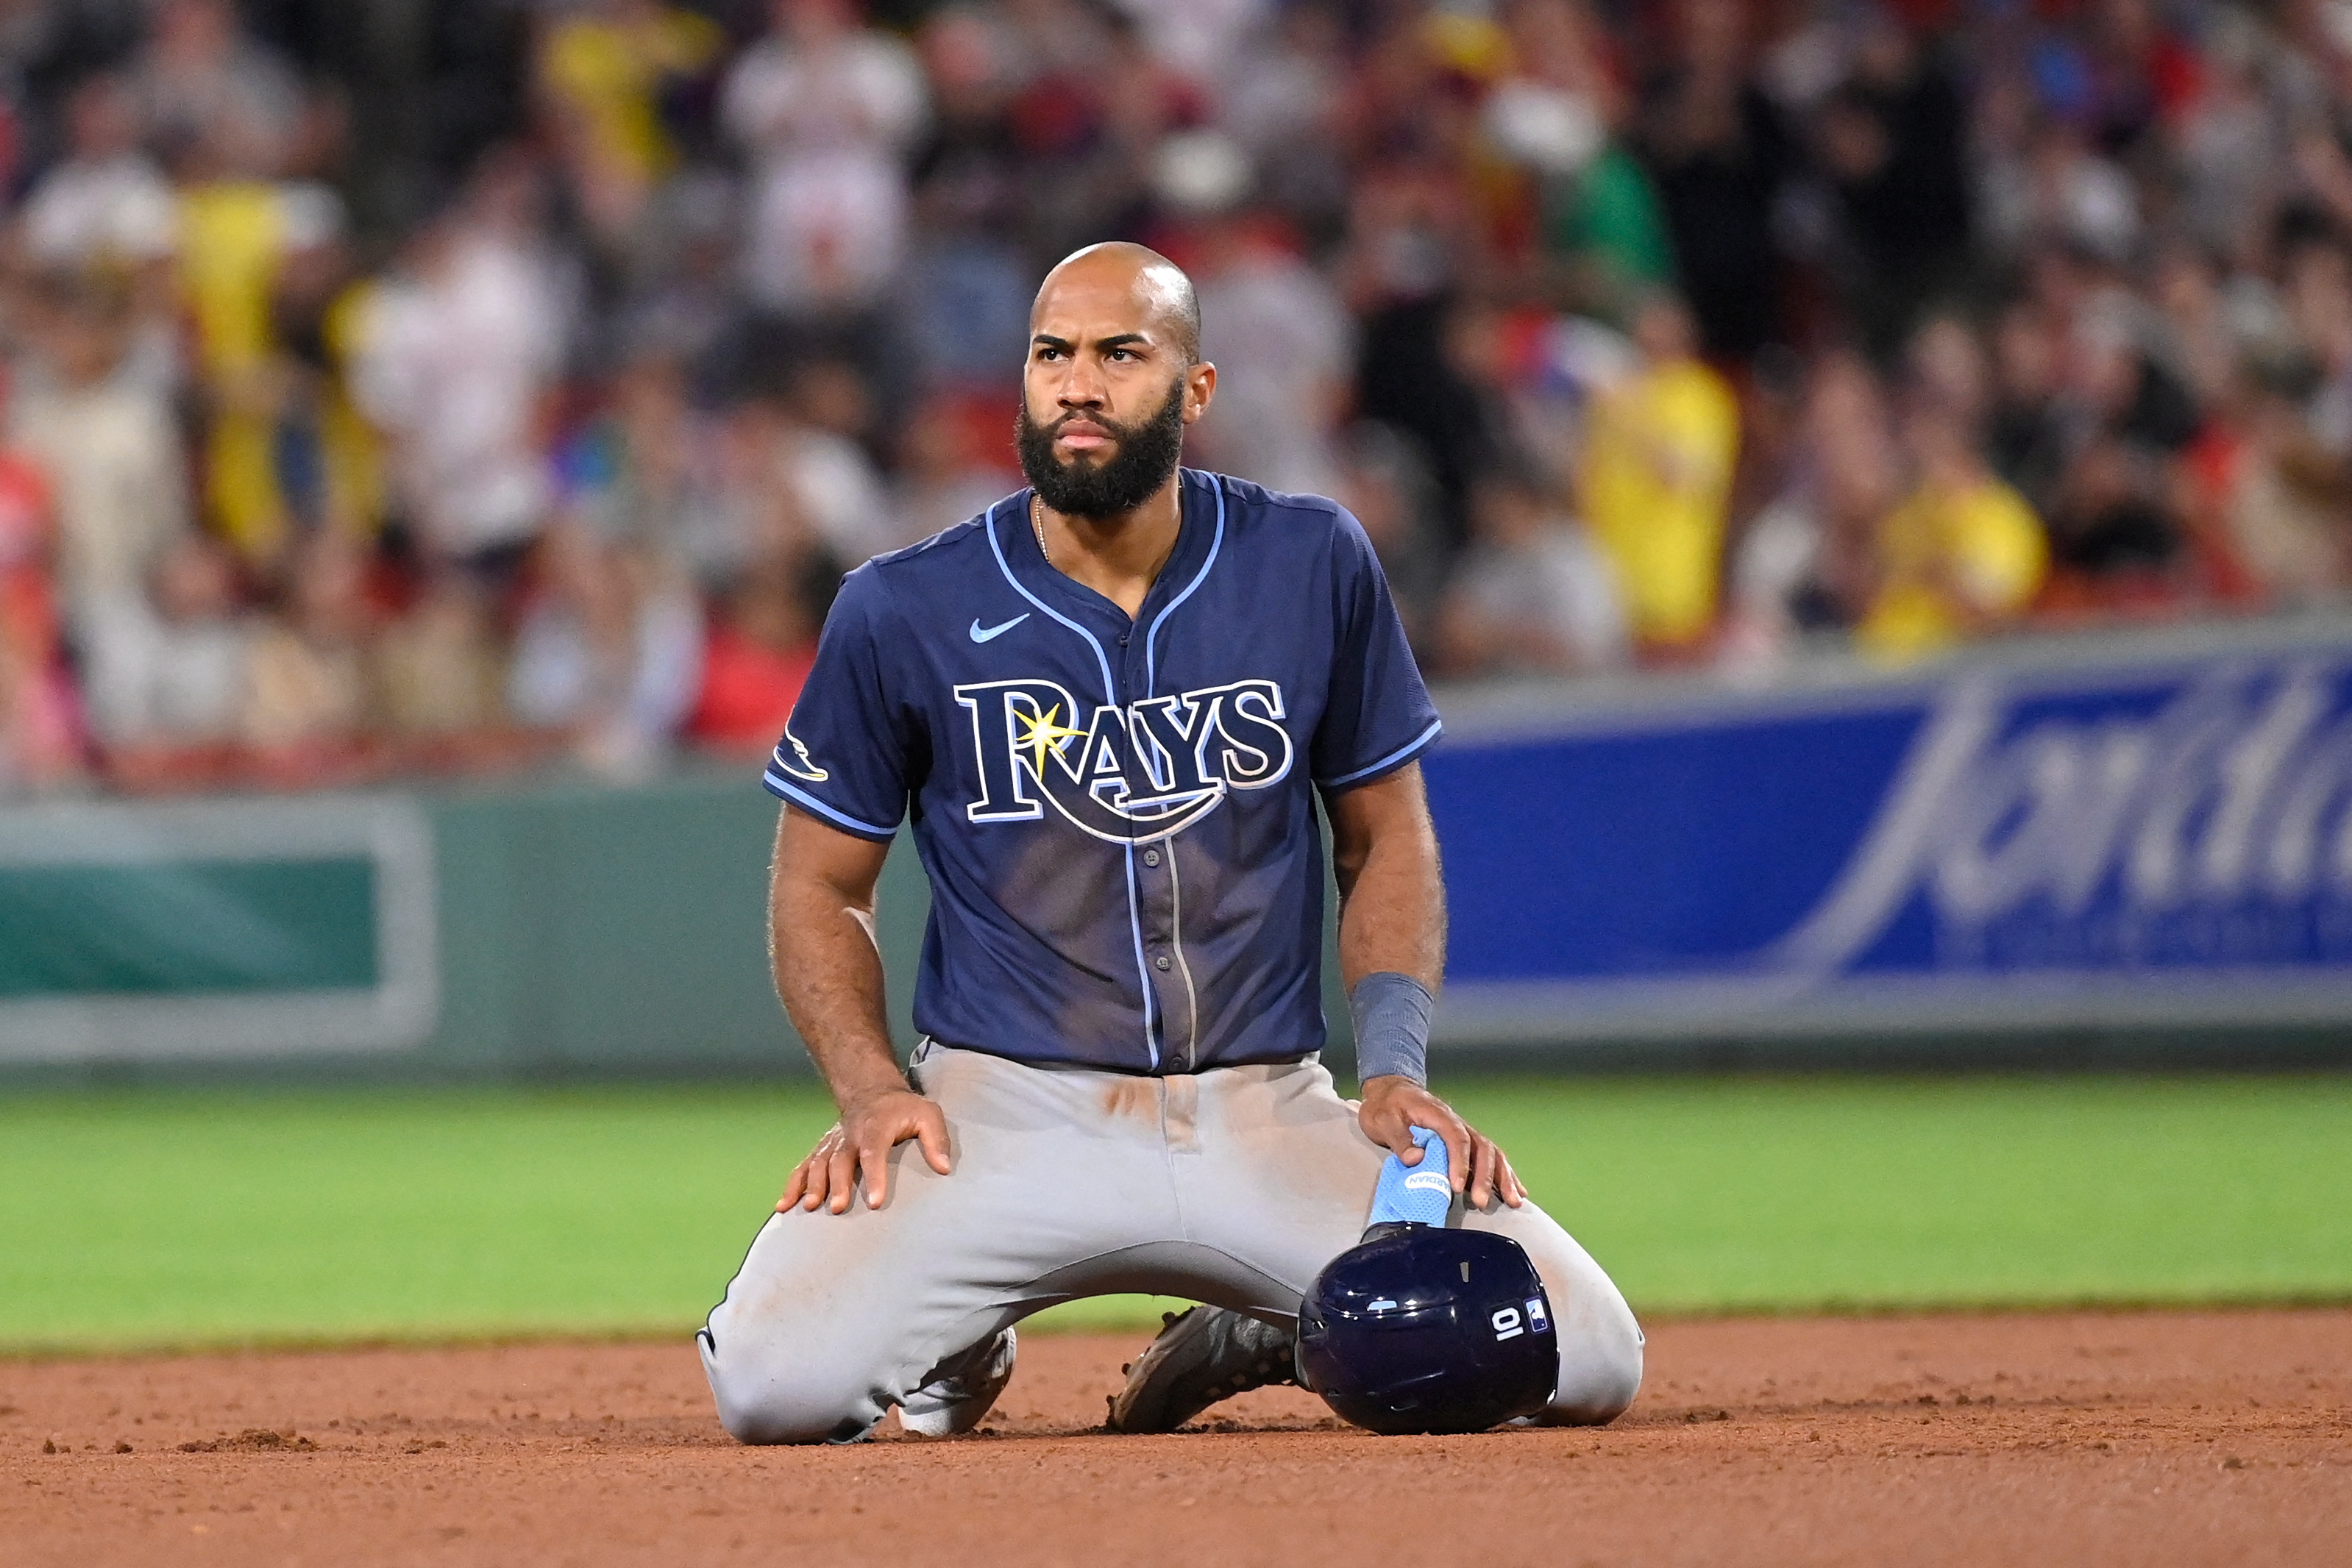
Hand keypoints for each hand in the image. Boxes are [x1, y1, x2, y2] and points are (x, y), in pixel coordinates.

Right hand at [777, 1087, 952, 1214]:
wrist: (872, 1091)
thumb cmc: (904, 1109)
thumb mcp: (928, 1115)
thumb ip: (937, 1140)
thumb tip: (944, 1169)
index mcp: (877, 1127)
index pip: (874, 1152)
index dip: (874, 1177)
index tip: (875, 1202)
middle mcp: (850, 1135)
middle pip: (841, 1161)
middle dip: (838, 1184)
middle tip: (838, 1209)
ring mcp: (832, 1143)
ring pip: (818, 1164)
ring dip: (811, 1186)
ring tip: (808, 1208)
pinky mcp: (822, 1150)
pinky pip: (803, 1167)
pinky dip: (792, 1186)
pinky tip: (783, 1207)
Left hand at [1357, 1076, 1525, 1209]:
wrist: (1389, 1091)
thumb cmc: (1385, 1106)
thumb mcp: (1382, 1119)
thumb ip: (1399, 1138)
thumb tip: (1416, 1158)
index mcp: (1438, 1115)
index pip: (1456, 1138)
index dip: (1460, 1162)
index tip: (1458, 1186)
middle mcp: (1457, 1123)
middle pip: (1481, 1147)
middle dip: (1486, 1176)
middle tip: (1483, 1203)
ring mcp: (1463, 1132)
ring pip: (1491, 1152)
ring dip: (1503, 1177)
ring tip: (1513, 1201)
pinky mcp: (1464, 1144)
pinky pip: (1489, 1157)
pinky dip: (1504, 1174)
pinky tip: (1515, 1191)